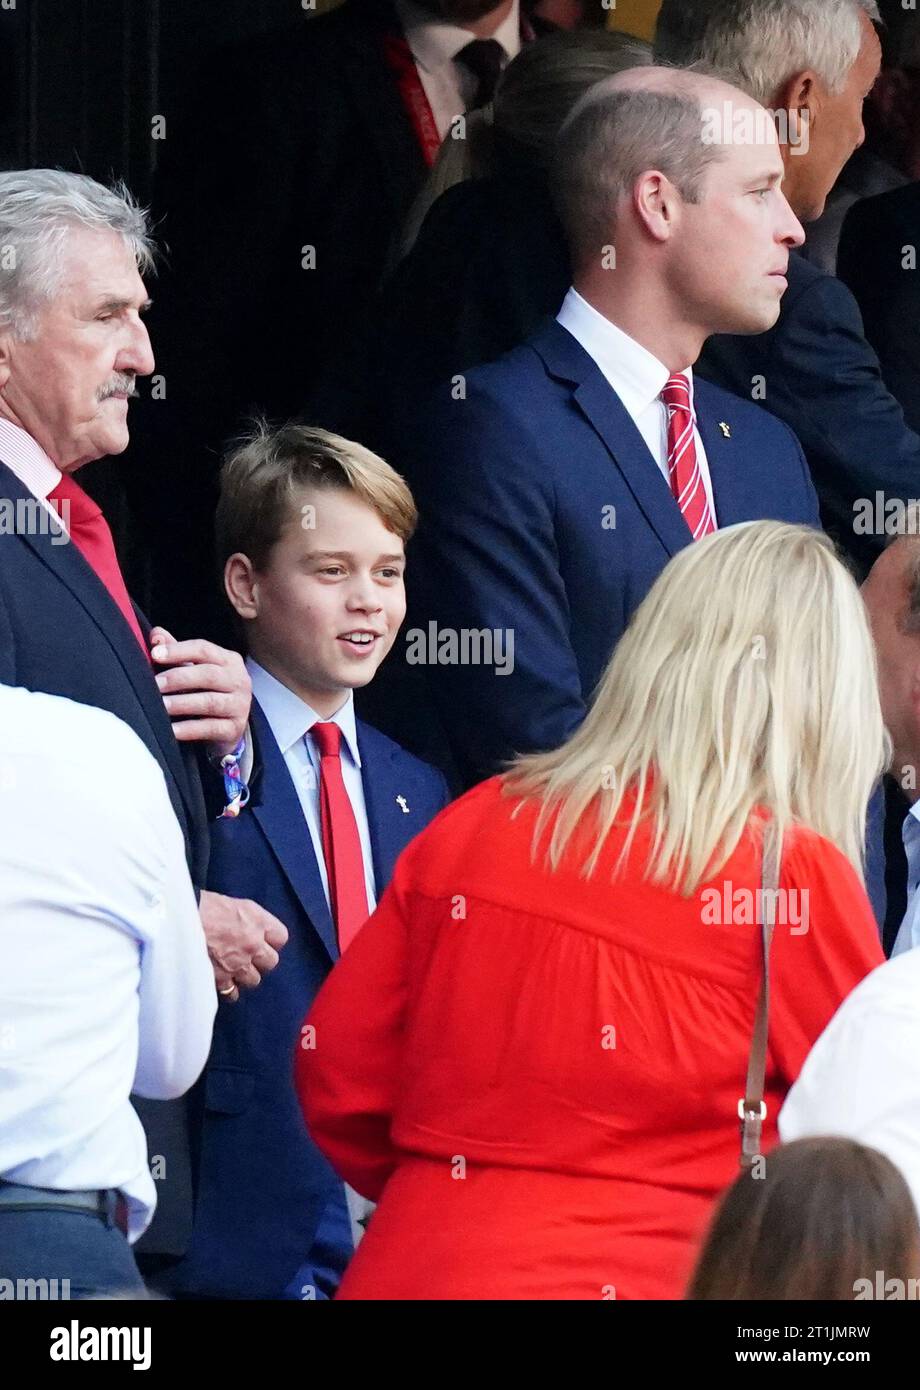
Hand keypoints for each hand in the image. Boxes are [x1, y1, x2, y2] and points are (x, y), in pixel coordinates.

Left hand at [150, 626, 251, 755]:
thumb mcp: (195, 669)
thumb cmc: (208, 691)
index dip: (178, 650)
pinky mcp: (234, 729)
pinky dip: (189, 729)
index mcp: (229, 660)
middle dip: (179, 678)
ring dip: (182, 703)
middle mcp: (239, 681)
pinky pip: (210, 728)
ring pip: (209, 702)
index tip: (155, 654)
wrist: (229, 725)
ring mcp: (239, 706)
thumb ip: (176, 651)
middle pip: (208, 674)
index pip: (204, 649)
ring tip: (161, 705)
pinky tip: (172, 730)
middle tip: (155, 683)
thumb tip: (156, 634)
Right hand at [199, 890, 288, 1002]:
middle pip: (271, 962)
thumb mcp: (233, 904)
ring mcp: (238, 964)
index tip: (264, 941)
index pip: (281, 937)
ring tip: (234, 970)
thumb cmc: (202, 905)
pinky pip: (232, 993)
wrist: (178, 919)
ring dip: (245, 976)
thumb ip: (248, 919)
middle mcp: (253, 944)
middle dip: (261, 960)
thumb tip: (250, 928)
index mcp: (258, 922)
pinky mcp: (221, 978)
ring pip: (254, 980)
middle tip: (249, 957)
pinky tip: (223, 983)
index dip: (272, 940)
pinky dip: (229, 990)